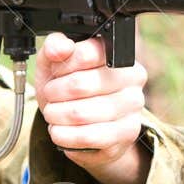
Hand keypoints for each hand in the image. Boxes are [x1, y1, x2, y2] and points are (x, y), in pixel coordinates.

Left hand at [33, 35, 150, 183]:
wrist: (85, 125)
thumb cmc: (72, 91)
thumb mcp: (57, 65)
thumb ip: (55, 48)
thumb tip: (58, 47)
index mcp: (117, 54)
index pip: (87, 54)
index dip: (61, 65)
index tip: (55, 72)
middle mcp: (132, 78)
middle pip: (80, 84)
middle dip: (54, 92)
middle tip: (50, 96)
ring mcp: (133, 108)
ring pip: (81, 113)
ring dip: (56, 115)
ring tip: (53, 114)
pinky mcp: (127, 134)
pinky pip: (89, 137)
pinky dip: (65, 135)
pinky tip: (60, 131)